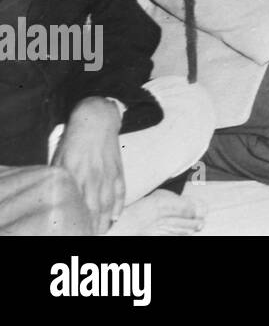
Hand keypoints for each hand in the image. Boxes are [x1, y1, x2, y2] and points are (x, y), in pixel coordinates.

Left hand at [52, 98, 124, 233]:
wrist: (96, 120)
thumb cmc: (74, 140)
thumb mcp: (60, 158)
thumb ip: (60, 178)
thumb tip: (58, 198)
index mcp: (76, 176)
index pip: (77, 207)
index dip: (78, 223)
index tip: (77, 233)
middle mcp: (94, 178)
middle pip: (95, 210)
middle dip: (93, 227)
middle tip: (91, 237)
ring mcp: (109, 175)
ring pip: (109, 204)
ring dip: (106, 221)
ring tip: (102, 232)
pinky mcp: (118, 170)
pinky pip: (121, 192)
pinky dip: (120, 206)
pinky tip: (116, 216)